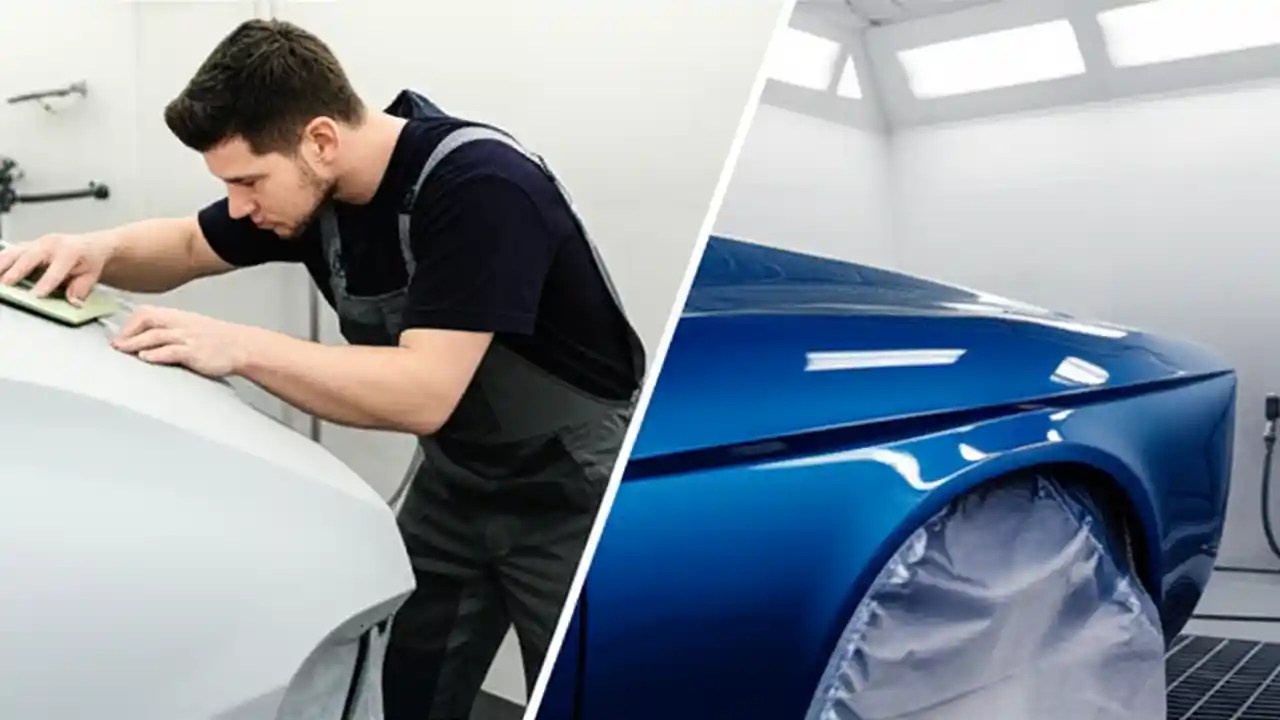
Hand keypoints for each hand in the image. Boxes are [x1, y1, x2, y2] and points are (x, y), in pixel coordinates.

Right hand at [0, 232, 114, 305]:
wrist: (90, 245)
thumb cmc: (90, 260)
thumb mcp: (91, 275)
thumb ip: (81, 289)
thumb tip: (74, 302)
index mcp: (69, 251)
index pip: (56, 269)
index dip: (46, 282)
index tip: (37, 294)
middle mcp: (51, 244)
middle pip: (30, 257)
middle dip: (17, 271)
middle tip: (6, 284)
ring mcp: (37, 243)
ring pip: (16, 252)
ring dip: (2, 264)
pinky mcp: (28, 245)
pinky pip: (12, 251)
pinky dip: (2, 259)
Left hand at [111, 305, 254, 377]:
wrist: (242, 346)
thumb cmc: (216, 340)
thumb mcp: (191, 328)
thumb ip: (169, 332)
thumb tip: (145, 341)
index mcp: (178, 316)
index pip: (147, 313)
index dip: (130, 324)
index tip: (119, 336)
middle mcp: (181, 323)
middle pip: (148, 320)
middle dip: (128, 332)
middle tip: (115, 345)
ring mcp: (188, 337)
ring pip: (156, 335)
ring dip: (136, 343)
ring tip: (123, 350)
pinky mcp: (195, 352)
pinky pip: (172, 351)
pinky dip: (156, 354)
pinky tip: (146, 358)